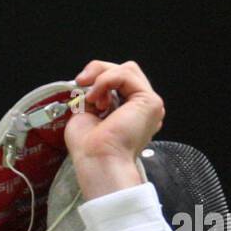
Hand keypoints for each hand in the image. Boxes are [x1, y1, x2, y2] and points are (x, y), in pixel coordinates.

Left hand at [65, 59, 165, 198]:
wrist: (96, 160)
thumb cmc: (89, 148)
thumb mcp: (84, 114)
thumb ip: (91, 97)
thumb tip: (89, 85)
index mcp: (128, 114)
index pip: (118, 82)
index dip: (98, 79)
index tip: (79, 87)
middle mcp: (141, 109)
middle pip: (125, 71)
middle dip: (100, 71)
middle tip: (81, 83)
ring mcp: (148, 105)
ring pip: (128, 69)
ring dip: (103, 78)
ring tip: (92, 98)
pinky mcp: (150, 101)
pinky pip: (127, 74)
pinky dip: (107, 80)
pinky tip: (97, 97)